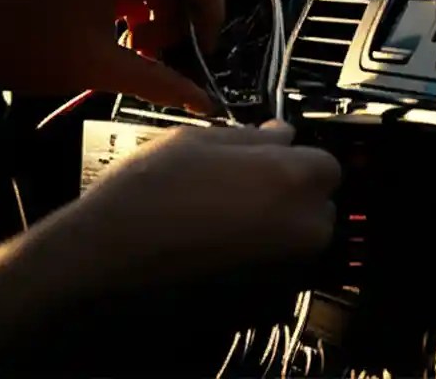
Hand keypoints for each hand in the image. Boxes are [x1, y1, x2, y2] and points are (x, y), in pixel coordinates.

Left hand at [0, 0, 223, 109]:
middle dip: (192, 2)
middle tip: (174, 45)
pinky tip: (128, 34)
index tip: (203, 51)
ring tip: (143, 46)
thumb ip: (159, 82)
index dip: (211, 11)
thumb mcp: (98, 68)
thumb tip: (205, 103)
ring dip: (169, 2)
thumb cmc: (21, 45)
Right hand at [44, 121, 340, 285]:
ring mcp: (289, 269)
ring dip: (276, 226)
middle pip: (317, 204)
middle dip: (289, 194)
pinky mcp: (268, 301)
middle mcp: (305, 228)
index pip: (325, 164)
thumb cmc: (150, 191)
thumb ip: (250, 138)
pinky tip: (217, 248)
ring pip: (298, 239)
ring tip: (222, 218)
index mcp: (294, 180)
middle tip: (239, 188)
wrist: (110, 262)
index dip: (293, 160)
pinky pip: (276, 270)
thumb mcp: (198, 141)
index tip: (264, 160)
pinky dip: (259, 259)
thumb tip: (281, 135)